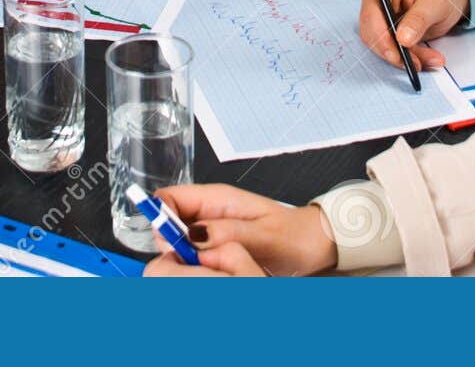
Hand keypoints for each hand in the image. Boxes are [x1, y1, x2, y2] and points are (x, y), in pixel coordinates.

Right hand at [148, 184, 336, 276]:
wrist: (313, 246)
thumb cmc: (294, 236)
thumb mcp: (262, 235)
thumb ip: (228, 233)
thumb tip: (193, 234)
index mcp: (217, 198)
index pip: (170, 197)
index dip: (161, 218)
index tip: (169, 243)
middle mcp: (210, 212)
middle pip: (169, 222)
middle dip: (172, 244)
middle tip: (191, 263)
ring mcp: (211, 230)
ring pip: (179, 242)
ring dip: (184, 259)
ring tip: (207, 270)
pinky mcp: (216, 248)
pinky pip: (194, 255)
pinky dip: (195, 267)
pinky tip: (211, 275)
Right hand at [357, 0, 469, 70]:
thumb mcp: (436, 2)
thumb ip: (418, 19)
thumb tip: (402, 38)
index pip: (372, 12)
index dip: (380, 34)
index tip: (394, 52)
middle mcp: (378, 1)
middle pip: (373, 32)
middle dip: (393, 50)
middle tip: (413, 62)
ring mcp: (383, 18)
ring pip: (383, 45)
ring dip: (403, 57)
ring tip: (428, 60)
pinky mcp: (391, 33)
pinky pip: (394, 50)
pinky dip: (409, 58)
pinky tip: (426, 59)